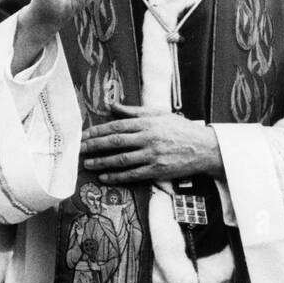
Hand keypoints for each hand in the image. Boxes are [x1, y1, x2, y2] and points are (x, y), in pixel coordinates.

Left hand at [80, 102, 222, 182]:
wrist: (204, 148)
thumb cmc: (180, 129)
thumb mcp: (159, 114)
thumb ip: (135, 111)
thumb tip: (112, 106)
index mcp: (147, 122)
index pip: (116, 125)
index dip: (97, 130)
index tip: (84, 135)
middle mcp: (148, 138)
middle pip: (115, 141)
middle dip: (94, 146)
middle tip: (79, 150)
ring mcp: (152, 155)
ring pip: (121, 159)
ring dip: (102, 162)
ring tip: (88, 163)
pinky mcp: (157, 170)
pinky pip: (133, 174)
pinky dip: (117, 176)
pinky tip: (105, 177)